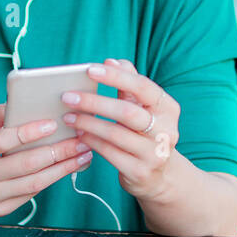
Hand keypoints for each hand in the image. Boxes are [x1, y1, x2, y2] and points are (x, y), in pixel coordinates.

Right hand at [0, 103, 90, 217]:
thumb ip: (1, 111)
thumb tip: (31, 103)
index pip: (3, 141)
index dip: (29, 133)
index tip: (53, 123)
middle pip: (25, 164)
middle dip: (58, 152)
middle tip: (81, 140)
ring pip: (34, 183)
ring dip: (63, 168)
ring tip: (83, 154)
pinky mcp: (0, 210)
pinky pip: (32, 193)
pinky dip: (52, 179)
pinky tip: (68, 167)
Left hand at [61, 58, 180, 202]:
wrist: (158, 175)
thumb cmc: (145, 132)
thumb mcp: (142, 108)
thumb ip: (129, 84)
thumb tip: (112, 61)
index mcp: (168, 108)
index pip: (143, 87)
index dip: (116, 77)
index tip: (90, 70)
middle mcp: (166, 131)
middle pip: (127, 112)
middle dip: (94, 102)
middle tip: (68, 97)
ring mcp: (154, 154)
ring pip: (115, 134)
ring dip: (88, 123)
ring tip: (69, 116)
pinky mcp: (140, 172)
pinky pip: (110, 153)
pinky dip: (91, 141)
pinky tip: (79, 134)